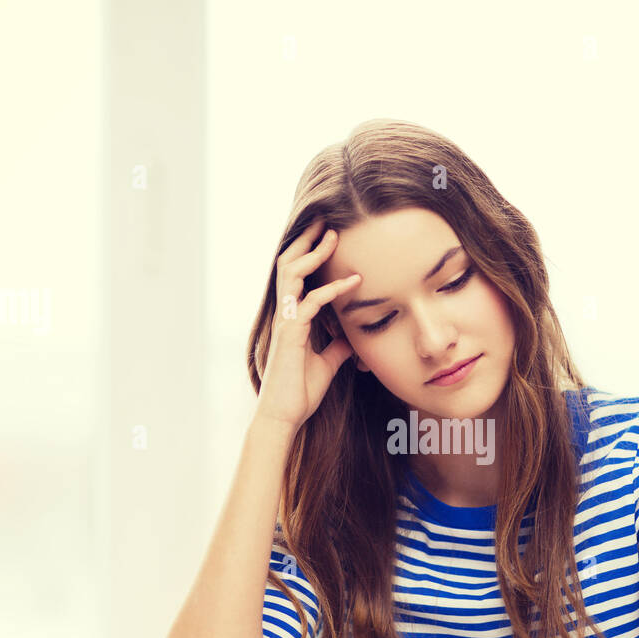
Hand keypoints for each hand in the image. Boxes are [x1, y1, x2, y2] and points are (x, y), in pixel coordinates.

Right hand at [254, 217, 362, 430]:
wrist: (285, 416)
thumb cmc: (300, 392)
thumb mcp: (327, 364)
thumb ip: (337, 347)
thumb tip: (352, 339)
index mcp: (291, 318)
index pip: (298, 276)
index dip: (311, 255)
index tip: (329, 237)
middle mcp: (285, 314)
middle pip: (290, 264)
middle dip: (306, 241)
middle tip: (325, 221)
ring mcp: (286, 322)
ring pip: (292, 274)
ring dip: (313, 253)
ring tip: (333, 235)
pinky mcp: (291, 334)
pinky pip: (311, 303)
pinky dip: (333, 290)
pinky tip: (354, 282)